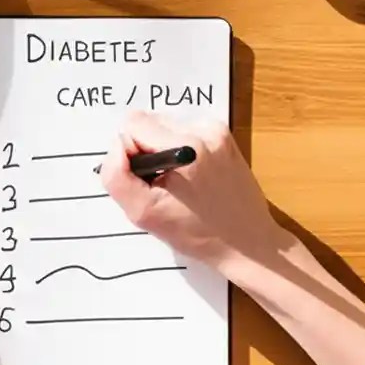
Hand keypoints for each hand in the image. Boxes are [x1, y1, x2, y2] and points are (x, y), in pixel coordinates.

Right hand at [100, 112, 289, 271]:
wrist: (248, 243)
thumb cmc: (198, 234)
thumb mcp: (145, 214)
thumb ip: (117, 176)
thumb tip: (116, 146)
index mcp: (185, 148)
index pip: (133, 124)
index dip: (130, 154)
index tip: (147, 181)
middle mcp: (204, 130)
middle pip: (149, 121)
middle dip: (146, 151)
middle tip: (162, 184)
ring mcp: (216, 130)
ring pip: (164, 125)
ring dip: (162, 150)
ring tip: (179, 182)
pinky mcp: (223, 135)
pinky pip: (184, 130)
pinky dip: (179, 150)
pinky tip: (192, 176)